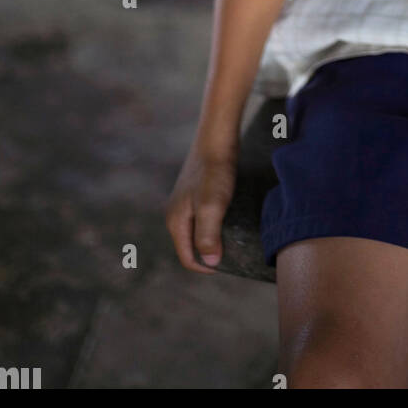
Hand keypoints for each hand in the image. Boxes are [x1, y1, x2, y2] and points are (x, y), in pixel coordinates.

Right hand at [164, 145, 237, 273]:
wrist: (216, 139)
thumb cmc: (214, 172)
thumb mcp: (212, 207)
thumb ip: (208, 236)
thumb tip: (209, 263)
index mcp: (176, 221)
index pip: (186, 257)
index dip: (205, 267)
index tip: (227, 266)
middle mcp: (176, 213)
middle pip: (190, 246)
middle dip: (208, 255)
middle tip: (231, 254)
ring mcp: (184, 202)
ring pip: (197, 231)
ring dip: (212, 240)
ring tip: (231, 239)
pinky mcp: (195, 193)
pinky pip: (202, 218)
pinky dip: (213, 225)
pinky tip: (228, 220)